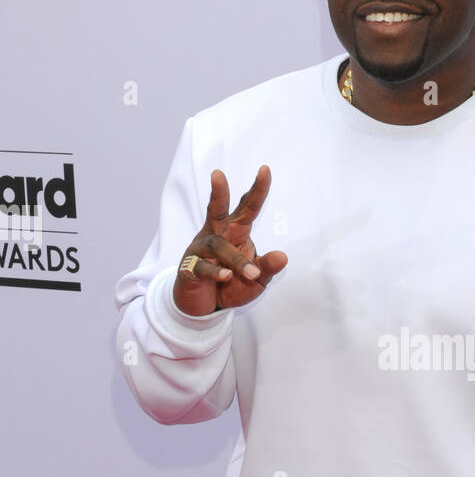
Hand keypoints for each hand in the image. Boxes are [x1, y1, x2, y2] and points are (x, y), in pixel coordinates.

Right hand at [173, 167, 287, 315]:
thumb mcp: (256, 280)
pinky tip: (226, 276)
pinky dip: (216, 272)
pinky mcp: (189, 268)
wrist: (204, 307)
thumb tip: (283, 257)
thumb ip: (267, 268)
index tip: (265, 169)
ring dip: (236, 260)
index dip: (257, 190)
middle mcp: (216, 235)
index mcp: (236, 232)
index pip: (248, 207)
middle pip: (216, 210)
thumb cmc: (232, 286)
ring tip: (252, 274)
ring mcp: (200, 250)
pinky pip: (202, 267)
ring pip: (217, 245)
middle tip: (217, 174)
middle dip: (218, 193)